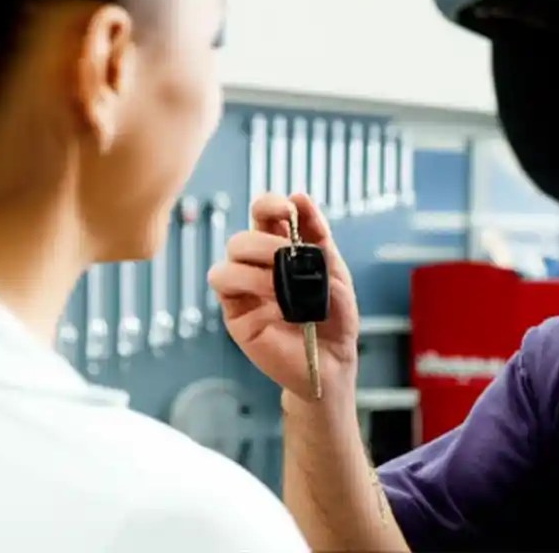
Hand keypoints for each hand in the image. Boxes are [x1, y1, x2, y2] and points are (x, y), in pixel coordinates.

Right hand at [208, 192, 359, 402]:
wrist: (332, 362)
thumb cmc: (335, 318)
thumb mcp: (334, 272)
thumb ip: (318, 236)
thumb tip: (300, 197)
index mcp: (286, 250)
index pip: (267, 215)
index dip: (271, 205)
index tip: (288, 208)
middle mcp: (261, 265)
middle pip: (245, 233)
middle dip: (265, 238)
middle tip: (287, 253)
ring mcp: (246, 288)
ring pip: (231, 254)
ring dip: (256, 260)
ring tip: (281, 282)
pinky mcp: (235, 311)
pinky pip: (223, 281)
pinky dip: (244, 279)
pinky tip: (270, 294)